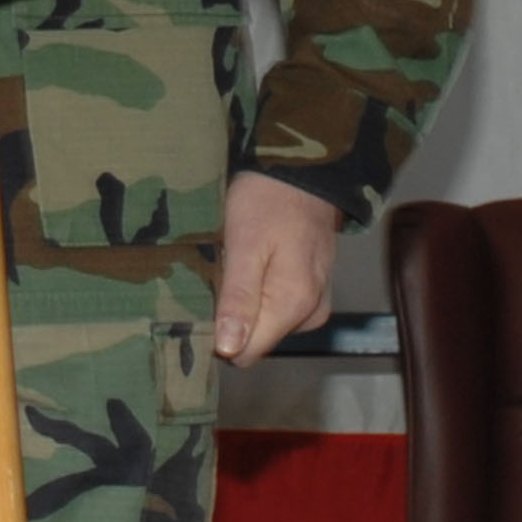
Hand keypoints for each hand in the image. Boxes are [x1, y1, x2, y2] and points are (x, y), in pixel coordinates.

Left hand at [214, 173, 343, 362]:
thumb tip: (229, 350)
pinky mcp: (314, 291)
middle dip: (233, 315)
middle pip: (256, 340)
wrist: (304, 169)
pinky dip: (261, 292)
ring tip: (237, 263)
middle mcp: (310, 313)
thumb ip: (239, 298)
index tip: (205, 299)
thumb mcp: (245, 242)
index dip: (219, 332)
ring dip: (246, 302)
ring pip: (265, 325)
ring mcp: (316, 303)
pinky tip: (255, 264)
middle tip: (222, 272)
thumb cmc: (268, 199)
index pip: (246, 353)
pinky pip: (278, 309)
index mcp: (294, 305)